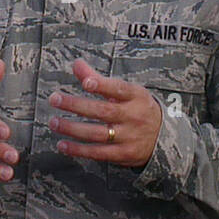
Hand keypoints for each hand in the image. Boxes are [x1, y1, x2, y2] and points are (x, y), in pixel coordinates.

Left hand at [48, 58, 162, 168]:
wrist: (164, 137)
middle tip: (55, 99)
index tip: (86, 82)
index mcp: (136, 96)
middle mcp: (133, 116)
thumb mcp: (126, 91)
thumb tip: (77, 64)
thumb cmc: (138, 108)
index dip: (102, 86)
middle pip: (103, 111)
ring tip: (54, 122)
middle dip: (77, 105)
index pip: (119, 89)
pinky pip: (98, 153)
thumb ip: (98, 79)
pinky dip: (79, 150)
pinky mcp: (123, 154)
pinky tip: (62, 144)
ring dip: (73, 129)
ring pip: (98, 134)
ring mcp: (129, 137)